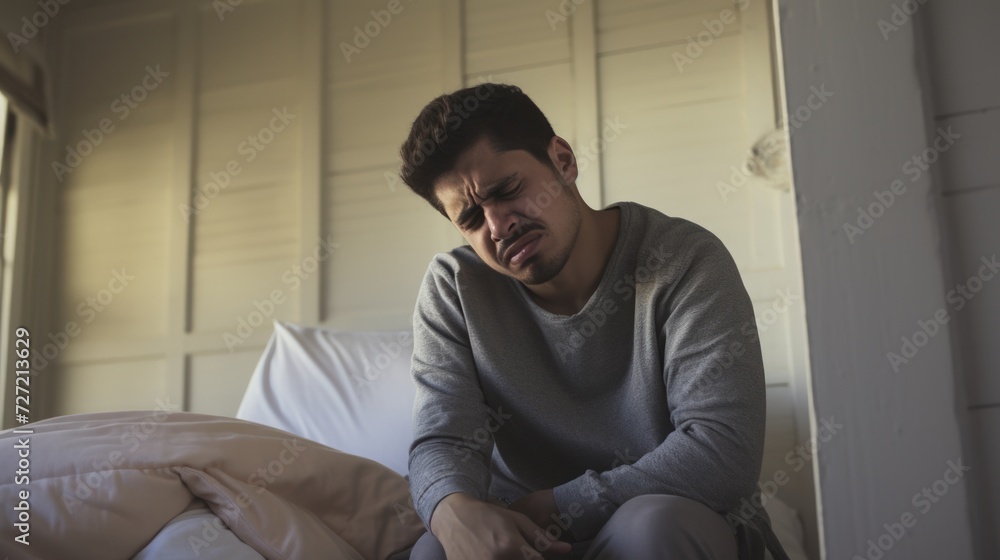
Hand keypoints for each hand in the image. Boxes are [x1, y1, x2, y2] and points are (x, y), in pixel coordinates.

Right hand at [430, 492, 571, 558]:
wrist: (452, 516)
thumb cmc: (488, 515)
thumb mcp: (516, 520)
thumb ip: (541, 537)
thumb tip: (566, 549)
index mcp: (510, 546)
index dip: (538, 559)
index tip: (533, 554)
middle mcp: (496, 559)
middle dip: (522, 559)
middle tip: (513, 550)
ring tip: (499, 550)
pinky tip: (488, 553)